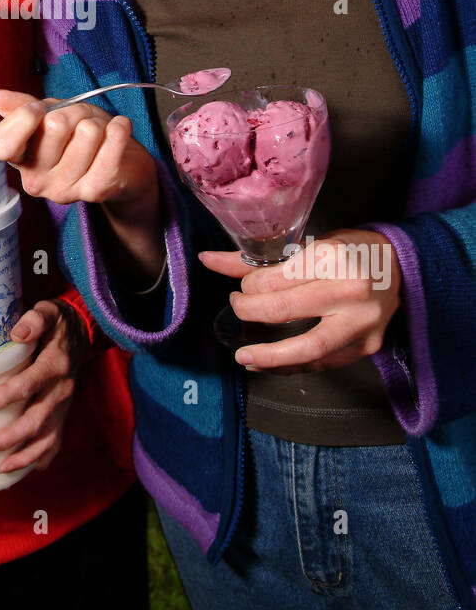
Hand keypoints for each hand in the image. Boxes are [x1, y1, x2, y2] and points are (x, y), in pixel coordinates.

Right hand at [0, 88, 163, 276]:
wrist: (122, 166)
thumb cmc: (82, 138)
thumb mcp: (50, 115)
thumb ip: (23, 107)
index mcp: (20, 159)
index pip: (3, 144)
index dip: (22, 119)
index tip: (38, 109)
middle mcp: (37, 179)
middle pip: (54, 125)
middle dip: (74, 112)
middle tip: (80, 123)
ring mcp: (65, 189)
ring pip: (87, 131)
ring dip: (99, 123)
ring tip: (99, 135)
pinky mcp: (95, 190)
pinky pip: (110, 146)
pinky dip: (119, 129)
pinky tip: (119, 129)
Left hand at [0, 300, 89, 472]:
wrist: (82, 332)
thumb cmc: (56, 323)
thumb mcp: (48, 312)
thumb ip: (35, 320)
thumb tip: (18, 332)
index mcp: (55, 364)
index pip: (30, 384)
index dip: (6, 395)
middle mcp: (62, 390)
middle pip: (37, 420)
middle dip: (10, 437)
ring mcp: (64, 406)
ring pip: (47, 438)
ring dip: (24, 455)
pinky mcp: (64, 414)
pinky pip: (55, 442)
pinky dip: (39, 459)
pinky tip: (21, 470)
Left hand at [199, 229, 401, 371]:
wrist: (400, 267)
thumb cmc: (350, 250)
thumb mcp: (308, 243)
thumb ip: (260, 259)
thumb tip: (209, 260)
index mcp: (333, 256)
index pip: (276, 278)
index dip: (249, 286)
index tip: (242, 287)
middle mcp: (350, 290)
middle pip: (285, 310)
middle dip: (250, 312)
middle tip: (237, 309)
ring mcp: (361, 322)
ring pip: (307, 347)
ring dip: (270, 356)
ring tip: (244, 356)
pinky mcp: (367, 345)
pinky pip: (323, 363)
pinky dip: (293, 366)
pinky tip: (270, 364)